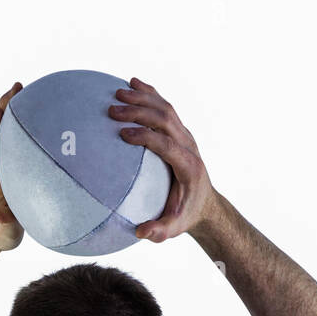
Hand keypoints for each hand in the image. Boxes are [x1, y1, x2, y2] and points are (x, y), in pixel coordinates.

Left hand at [0, 81, 23, 251]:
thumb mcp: (5, 235)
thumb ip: (6, 225)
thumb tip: (2, 216)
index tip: (1, 109)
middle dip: (5, 108)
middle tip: (18, 86)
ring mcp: (4, 168)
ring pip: (6, 135)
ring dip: (13, 114)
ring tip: (26, 92)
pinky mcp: (11, 171)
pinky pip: (16, 144)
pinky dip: (22, 128)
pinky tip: (38, 120)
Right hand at [111, 78, 216, 242]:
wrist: (204, 201)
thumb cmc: (185, 213)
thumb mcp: (175, 226)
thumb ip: (161, 231)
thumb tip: (141, 233)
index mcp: (187, 165)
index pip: (166, 144)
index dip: (146, 137)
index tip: (122, 134)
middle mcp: (188, 144)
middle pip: (165, 119)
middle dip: (139, 111)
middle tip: (112, 109)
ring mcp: (185, 135)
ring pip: (165, 108)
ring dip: (142, 97)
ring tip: (117, 93)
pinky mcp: (179, 130)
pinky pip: (164, 107)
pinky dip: (149, 93)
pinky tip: (131, 83)